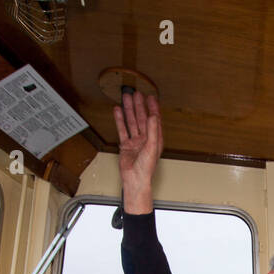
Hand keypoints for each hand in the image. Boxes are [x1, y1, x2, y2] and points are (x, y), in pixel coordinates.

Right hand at [112, 91, 161, 213]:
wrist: (135, 180)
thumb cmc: (146, 168)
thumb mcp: (151, 147)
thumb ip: (152, 131)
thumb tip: (153, 116)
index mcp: (155, 139)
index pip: (154, 119)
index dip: (153, 108)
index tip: (151, 97)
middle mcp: (145, 139)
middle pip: (142, 118)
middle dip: (139, 105)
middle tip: (136, 93)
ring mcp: (135, 141)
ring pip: (132, 122)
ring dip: (129, 110)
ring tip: (126, 98)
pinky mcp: (125, 145)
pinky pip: (122, 130)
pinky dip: (120, 120)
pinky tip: (118, 111)